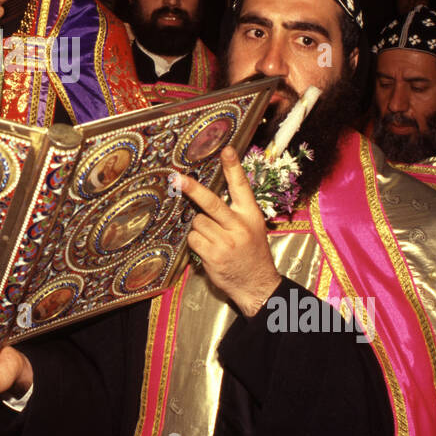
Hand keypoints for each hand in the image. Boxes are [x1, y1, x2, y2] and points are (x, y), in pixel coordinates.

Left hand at [179, 145, 280, 315]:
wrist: (257, 284)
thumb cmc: (251, 252)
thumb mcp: (252, 227)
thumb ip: (235, 211)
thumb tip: (206, 193)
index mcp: (251, 215)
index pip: (242, 187)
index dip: (233, 167)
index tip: (226, 150)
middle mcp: (240, 227)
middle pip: (211, 203)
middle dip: (193, 189)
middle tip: (178, 179)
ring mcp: (226, 242)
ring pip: (198, 222)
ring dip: (199, 228)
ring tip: (213, 238)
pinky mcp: (214, 256)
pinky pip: (193, 239)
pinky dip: (196, 242)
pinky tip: (208, 249)